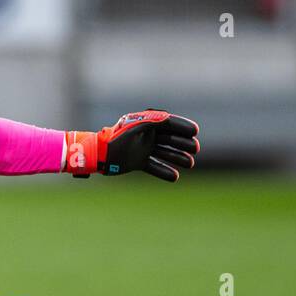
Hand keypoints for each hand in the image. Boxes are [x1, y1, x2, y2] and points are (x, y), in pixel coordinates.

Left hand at [64, 110, 199, 181]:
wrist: (99, 155)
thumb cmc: (117, 138)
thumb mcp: (135, 127)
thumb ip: (151, 121)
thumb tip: (168, 117)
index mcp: (146, 124)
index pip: (168, 124)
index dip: (182, 127)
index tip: (195, 131)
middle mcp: (146, 136)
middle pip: (170, 139)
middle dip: (183, 143)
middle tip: (195, 149)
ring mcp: (142, 149)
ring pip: (164, 153)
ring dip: (178, 158)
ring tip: (190, 164)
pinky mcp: (137, 162)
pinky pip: (154, 166)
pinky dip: (164, 172)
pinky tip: (175, 177)